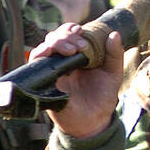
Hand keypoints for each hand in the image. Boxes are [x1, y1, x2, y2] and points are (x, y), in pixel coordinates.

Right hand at [29, 23, 125, 138]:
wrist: (94, 120)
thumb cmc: (103, 96)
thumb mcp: (113, 73)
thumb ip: (114, 54)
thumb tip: (114, 34)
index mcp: (76, 55)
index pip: (66, 34)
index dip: (70, 29)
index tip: (80, 31)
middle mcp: (61, 61)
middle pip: (52, 38)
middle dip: (64, 36)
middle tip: (79, 47)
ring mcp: (52, 71)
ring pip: (42, 48)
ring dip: (54, 43)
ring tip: (71, 50)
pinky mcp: (44, 83)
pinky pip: (35, 66)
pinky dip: (40, 56)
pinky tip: (51, 55)